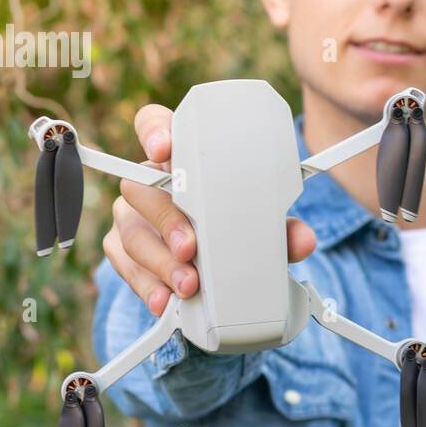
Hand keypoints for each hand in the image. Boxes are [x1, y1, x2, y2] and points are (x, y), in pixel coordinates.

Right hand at [102, 103, 317, 314]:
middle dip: (167, 220)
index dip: (154, 131)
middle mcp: (149, 183)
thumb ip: (281, 228)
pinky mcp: (123, 252)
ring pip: (131, 233)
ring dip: (161, 262)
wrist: (212, 258)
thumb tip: (303, 241)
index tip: (164, 150)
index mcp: (179, 158)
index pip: (154, 125)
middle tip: (190, 247)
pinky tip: (166, 301)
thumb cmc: (233, 223)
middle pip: (141, 189)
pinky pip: (127, 268)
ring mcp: (133, 217)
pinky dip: (148, 288)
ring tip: (188, 284)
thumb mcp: (260, 221)